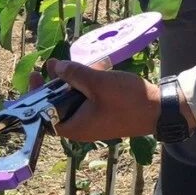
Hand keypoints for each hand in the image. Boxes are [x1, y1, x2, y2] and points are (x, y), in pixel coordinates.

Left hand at [33, 58, 195, 141]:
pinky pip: (86, 101)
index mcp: (74, 127)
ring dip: (71, 84)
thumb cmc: (127, 100)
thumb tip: (54, 66)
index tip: (36, 77)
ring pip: (73, 102)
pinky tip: (91, 72)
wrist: (159, 110)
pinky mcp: (103, 115)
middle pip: (57, 106)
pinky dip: (85, 87)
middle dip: (54, 85)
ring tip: (72, 66)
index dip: (36, 97)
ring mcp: (93, 122)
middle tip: (53, 66)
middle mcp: (81, 128)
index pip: (44, 115)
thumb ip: (73, 74)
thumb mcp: (97, 82)